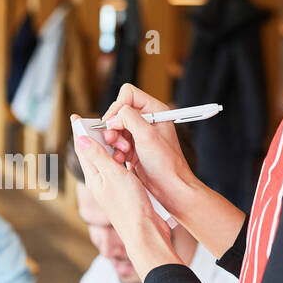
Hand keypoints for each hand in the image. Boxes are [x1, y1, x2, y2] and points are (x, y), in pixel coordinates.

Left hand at [71, 119, 180, 279]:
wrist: (145, 232)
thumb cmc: (129, 205)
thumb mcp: (112, 176)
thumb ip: (97, 157)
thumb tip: (79, 139)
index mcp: (94, 177)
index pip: (83, 149)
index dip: (79, 131)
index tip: (75, 117)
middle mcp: (101, 181)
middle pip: (95, 152)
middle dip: (99, 137)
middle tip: (106, 125)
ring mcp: (113, 187)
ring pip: (109, 159)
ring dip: (114, 147)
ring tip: (122, 140)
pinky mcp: (126, 190)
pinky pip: (120, 168)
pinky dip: (123, 157)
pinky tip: (128, 153)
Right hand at [98, 83, 195, 213]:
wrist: (170, 187)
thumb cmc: (166, 163)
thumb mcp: (147, 136)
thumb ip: (129, 118)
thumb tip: (114, 115)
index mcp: (155, 111)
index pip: (128, 94)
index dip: (118, 107)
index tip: (112, 122)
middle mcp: (147, 120)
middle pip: (118, 112)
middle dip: (114, 126)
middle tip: (114, 140)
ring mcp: (139, 134)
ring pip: (115, 128)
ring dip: (114, 140)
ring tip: (122, 152)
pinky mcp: (132, 147)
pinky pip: (116, 142)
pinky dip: (115, 150)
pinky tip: (122, 159)